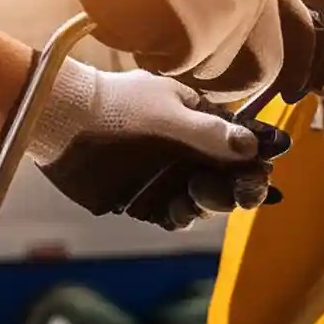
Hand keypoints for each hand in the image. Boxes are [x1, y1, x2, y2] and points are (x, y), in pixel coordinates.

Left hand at [31, 59, 289, 230]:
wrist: (61, 121)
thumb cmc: (117, 105)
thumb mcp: (168, 112)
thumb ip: (211, 132)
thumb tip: (253, 147)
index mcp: (202, 124)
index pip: (243, 146)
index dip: (258, 162)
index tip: (262, 173)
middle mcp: (191, 153)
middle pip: (232, 179)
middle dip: (240, 188)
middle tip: (239, 192)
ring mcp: (170, 178)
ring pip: (209, 202)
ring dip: (212, 203)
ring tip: (196, 195)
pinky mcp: (148, 202)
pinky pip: (178, 218)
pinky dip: (182, 217)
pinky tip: (177, 210)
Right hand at [49, 0, 313, 102]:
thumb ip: (237, 3)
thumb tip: (251, 53)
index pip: (302, 30)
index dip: (300, 66)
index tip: (292, 91)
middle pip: (266, 68)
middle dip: (236, 86)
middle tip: (206, 85)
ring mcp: (234, 11)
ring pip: (221, 73)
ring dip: (187, 69)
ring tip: (158, 36)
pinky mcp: (204, 31)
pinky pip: (186, 70)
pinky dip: (160, 62)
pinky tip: (144, 34)